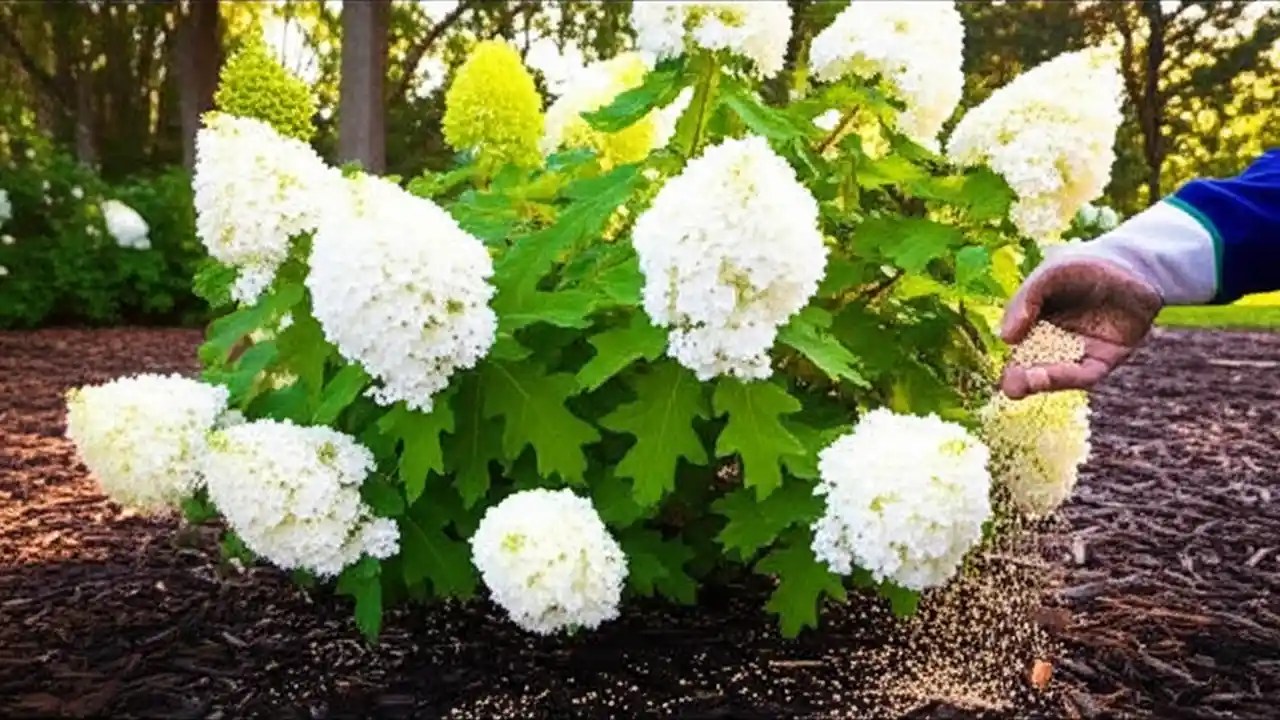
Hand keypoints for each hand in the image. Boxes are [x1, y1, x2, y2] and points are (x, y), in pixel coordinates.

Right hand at [999, 255, 1161, 398]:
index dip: (1011, 362)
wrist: (1136, 264)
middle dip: (1022, 379)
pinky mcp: (1105, 359)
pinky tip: (1049, 377)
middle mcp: (1058, 340)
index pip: (1020, 347)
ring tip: (1024, 384)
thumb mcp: (1050, 274)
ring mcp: (1081, 351)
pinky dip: (1067, 377)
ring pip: (1058, 372)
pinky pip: (1085, 372)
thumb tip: (1006, 338)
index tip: (1001, 373)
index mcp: (1038, 322)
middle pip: (1036, 365)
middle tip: (1010, 388)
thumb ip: (1025, 301)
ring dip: (1042, 381)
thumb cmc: (1087, 263)